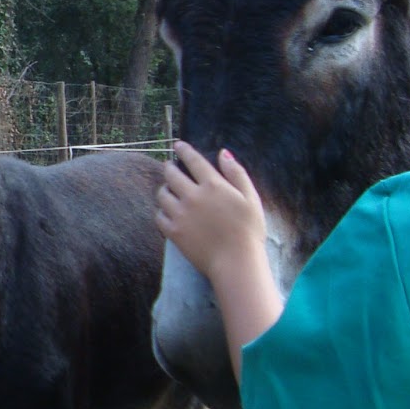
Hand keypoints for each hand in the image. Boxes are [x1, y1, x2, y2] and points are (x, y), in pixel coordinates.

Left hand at [154, 141, 267, 280]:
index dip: (184, 150)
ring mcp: (180, 214)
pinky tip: (168, 211)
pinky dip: (162, 211)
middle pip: (171, 174)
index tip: (177, 145)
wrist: (236, 262)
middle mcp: (193, 196)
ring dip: (165, 189)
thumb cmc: (249, 231)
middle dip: (170, 168)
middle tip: (170, 168)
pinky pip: (158, 215)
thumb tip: (223, 153)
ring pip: (162, 193)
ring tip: (170, 190)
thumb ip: (237, 174)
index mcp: (213, 186)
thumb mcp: (251, 199)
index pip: (193, 160)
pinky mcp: (173, 231)